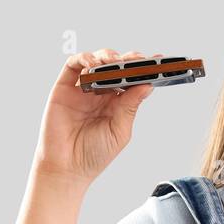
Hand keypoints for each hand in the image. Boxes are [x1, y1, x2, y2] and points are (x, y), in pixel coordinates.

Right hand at [33, 49, 161, 184]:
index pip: (132, 80)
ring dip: (107, 56)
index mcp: (118, 103)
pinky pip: (74, 65)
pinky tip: (93, 64)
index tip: (158, 61)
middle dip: (128, 60)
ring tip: (115, 61)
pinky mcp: (65, 86)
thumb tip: (147, 85)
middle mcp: (101, 93)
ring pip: (97, 61)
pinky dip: (84, 58)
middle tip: (138, 59)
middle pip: (116, 67)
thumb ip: (130, 106)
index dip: (144, 69)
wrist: (67, 167)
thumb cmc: (94, 154)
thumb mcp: (119, 130)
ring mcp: (83, 88)